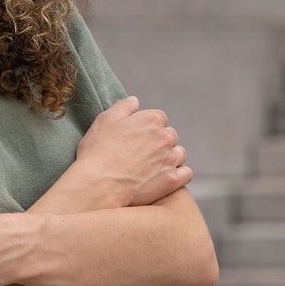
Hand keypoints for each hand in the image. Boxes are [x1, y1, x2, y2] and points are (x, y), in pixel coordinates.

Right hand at [71, 96, 190, 208]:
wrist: (98, 184)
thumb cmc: (98, 152)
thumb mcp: (105, 120)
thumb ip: (123, 107)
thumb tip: (135, 102)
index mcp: (152, 119)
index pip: (159, 118)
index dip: (147, 128)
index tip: (137, 138)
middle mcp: (165, 137)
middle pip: (170, 136)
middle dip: (158, 143)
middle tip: (141, 154)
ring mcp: (170, 159)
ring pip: (179, 154)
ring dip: (170, 158)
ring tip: (151, 167)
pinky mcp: (172, 180)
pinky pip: (186, 174)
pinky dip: (179, 175)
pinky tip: (165, 177)